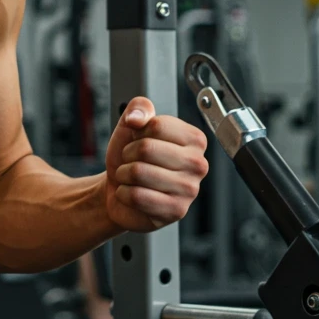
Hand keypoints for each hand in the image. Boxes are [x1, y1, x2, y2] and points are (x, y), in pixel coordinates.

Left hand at [101, 98, 208, 232]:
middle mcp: (198, 164)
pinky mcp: (176, 211)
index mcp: (194, 139)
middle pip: (146, 148)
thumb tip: (138, 117)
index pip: (156, 125)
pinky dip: (124, 193)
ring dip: (124, 175)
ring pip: (139, 172)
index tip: (139, 140)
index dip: (136, 132)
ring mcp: (190, 190)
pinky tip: (132, 194)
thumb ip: (139, 107)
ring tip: (132, 178)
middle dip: (128, 155)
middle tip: (133, 162)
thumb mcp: (132, 125)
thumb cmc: (131, 157)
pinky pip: (137, 196)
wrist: (120, 188)